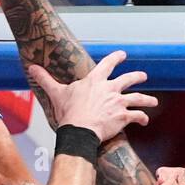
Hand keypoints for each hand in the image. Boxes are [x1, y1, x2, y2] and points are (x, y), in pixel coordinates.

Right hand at [30, 51, 156, 143]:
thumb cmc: (69, 112)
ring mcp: (119, 102)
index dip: (117, 58)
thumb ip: (45, 79)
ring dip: (147, 99)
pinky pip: (137, 116)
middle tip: (143, 76)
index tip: (123, 55)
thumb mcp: (56, 93)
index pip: (109, 64)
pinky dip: (142, 118)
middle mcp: (110, 89)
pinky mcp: (123, 117)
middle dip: (137, 76)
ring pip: (138, 98)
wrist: (80, 130)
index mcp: (95, 81)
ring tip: (154, 101)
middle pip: (129, 79)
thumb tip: (31, 68)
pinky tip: (145, 121)